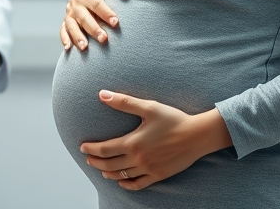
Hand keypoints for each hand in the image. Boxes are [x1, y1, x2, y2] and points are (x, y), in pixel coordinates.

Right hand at [59, 0, 128, 50]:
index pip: (97, 5)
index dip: (106, 13)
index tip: (116, 23)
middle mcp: (76, 4)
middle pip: (84, 18)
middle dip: (94, 29)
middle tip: (104, 39)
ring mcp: (69, 14)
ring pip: (72, 26)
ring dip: (77, 37)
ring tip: (85, 48)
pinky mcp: (65, 22)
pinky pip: (62, 31)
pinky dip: (64, 39)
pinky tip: (69, 48)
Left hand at [80, 90, 231, 190]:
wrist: (197, 136)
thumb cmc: (173, 119)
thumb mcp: (148, 107)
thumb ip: (124, 102)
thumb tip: (102, 94)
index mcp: (133, 143)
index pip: (104, 149)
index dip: (91, 148)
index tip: (82, 146)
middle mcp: (138, 159)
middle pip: (109, 165)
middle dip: (96, 162)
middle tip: (88, 158)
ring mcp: (148, 169)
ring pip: (121, 176)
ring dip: (108, 173)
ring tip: (101, 169)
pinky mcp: (158, 175)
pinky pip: (138, 184)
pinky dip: (126, 185)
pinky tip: (122, 182)